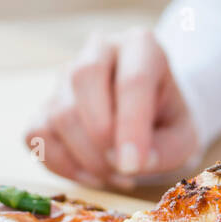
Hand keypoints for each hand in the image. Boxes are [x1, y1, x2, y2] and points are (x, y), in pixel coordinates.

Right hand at [25, 27, 198, 190]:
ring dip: (86, 158)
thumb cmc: (167, 123)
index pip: (132, 79)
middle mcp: (98, 51)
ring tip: (117, 175)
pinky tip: (92, 175)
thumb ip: (165, 149)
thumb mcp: (183, 137)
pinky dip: (62, 165)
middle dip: (100, 135)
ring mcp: (64, 77)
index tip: (133, 166)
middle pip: (84, 78)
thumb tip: (127, 163)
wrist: (148, 118)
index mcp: (141, 46)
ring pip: (59, 113)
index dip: (131, 126)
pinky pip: (37, 136)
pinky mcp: (44, 106)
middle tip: (122, 169)